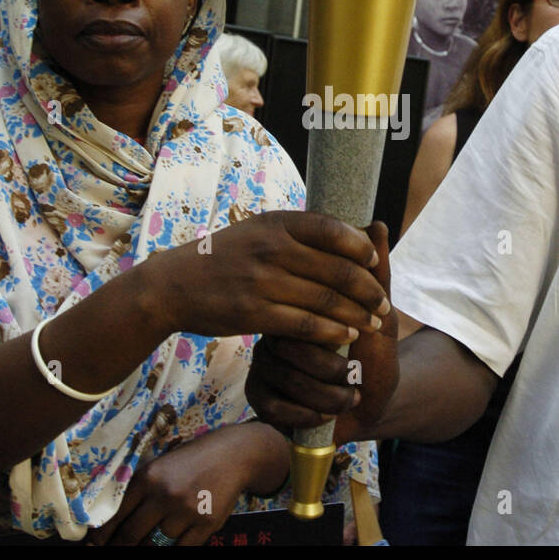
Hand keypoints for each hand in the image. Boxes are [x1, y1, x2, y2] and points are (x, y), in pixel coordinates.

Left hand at [86, 422, 287, 545]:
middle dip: (120, 548)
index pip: (116, 515)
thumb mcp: (160, 467)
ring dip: (150, 546)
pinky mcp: (207, 523)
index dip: (103, 536)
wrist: (232, 455)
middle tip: (115, 550)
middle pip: (132, 535)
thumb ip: (138, 491)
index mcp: (148, 477)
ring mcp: (187, 510)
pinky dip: (174, 549)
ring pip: (156, 544)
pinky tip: (169, 544)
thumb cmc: (189, 462)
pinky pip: (182, 549)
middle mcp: (165, 494)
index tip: (95, 545)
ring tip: (149, 540)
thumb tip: (112, 524)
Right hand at [140, 210, 389, 346]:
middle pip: (337, 269)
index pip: (332, 229)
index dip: (361, 247)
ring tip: (372, 324)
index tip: (375, 261)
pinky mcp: (254, 313)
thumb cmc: (223, 258)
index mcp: (276, 223)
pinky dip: (331, 332)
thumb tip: (345, 234)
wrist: (173, 286)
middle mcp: (271, 248)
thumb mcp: (256, 231)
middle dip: (369, 290)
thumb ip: (295, 233)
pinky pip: (304, 324)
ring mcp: (262, 281)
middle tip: (384, 304)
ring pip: (326, 300)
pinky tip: (345, 336)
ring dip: (357, 315)